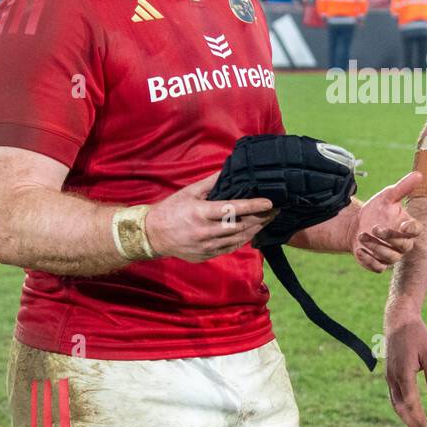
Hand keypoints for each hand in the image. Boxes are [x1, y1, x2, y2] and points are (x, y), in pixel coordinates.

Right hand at [145, 173, 274, 262]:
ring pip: (238, 240)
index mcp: (201, 212)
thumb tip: (229, 170)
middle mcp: (205, 231)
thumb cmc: (171, 209)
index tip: (269, 203)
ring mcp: (206, 246)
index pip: (233, 209)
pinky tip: (250, 232)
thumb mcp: (190, 191)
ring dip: (254, 230)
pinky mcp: (206, 255)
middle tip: (274, 211)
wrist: (152, 234)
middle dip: (260, 218)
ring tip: (266, 221)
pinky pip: (229, 248)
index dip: (253, 206)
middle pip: (240, 226)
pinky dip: (242, 240)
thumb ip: (212, 182)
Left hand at [352, 171, 423, 272]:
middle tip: (374, 227)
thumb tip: (419, 174)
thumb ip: (403, 187)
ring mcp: (391, 255)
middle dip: (389, 237)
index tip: (403, 225)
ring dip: (375, 247)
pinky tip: (359, 249)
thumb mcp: (388, 196)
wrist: (357, 224)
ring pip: (391, 258)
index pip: (417, 230)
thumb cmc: (377, 209)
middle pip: (404, 246)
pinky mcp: (379, 264)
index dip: (412, 229)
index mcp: (407, 227)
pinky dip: (368, 260)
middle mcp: (403, 243)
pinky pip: (378, 268)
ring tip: (362, 235)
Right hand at [384, 304, 426, 426]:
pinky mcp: (390, 374)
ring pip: (396, 403)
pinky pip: (395, 395)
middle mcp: (393, 377)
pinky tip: (412, 412)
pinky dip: (403, 407)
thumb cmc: (418, 335)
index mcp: (404, 373)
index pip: (412, 403)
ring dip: (407, 418)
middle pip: (401, 407)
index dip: (420, 418)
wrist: (399, 320)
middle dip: (412, 424)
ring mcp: (389, 376)